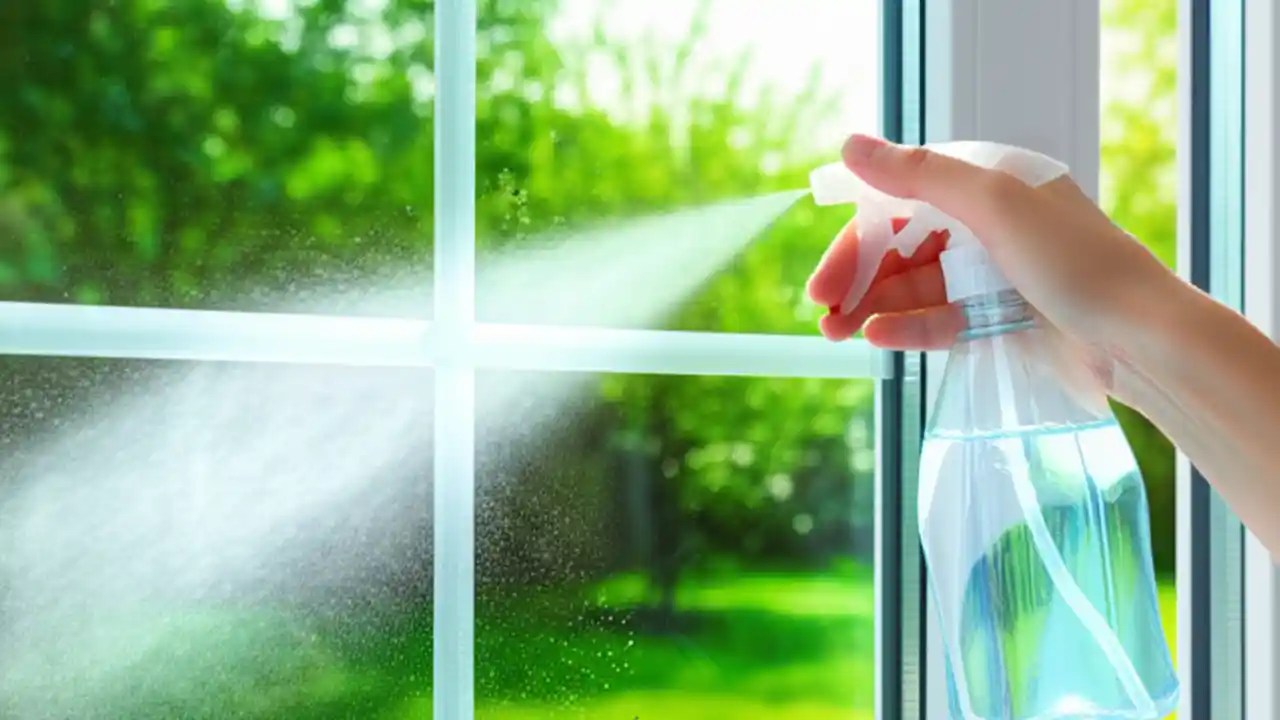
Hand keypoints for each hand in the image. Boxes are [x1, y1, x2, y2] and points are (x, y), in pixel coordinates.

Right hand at [806, 134, 1176, 355]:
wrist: (1140, 340)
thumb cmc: (1077, 263)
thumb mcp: (994, 206)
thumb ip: (919, 177)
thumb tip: (851, 146)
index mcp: (990, 184)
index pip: (903, 202)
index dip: (859, 235)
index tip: (825, 274)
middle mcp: (990, 225)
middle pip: (904, 247)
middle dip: (859, 277)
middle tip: (822, 310)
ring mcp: (995, 274)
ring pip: (917, 287)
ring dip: (874, 306)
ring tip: (837, 332)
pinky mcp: (1001, 319)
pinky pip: (942, 319)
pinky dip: (909, 327)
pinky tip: (878, 338)